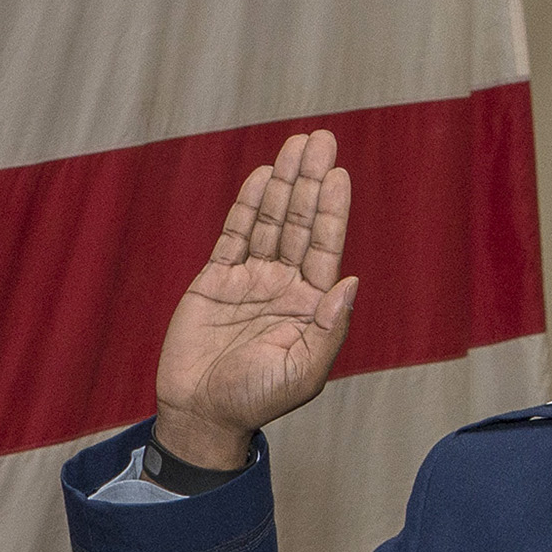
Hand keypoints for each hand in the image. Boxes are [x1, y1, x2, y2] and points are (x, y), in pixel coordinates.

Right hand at [151, 130, 358, 467]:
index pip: (324, 246)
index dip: (330, 209)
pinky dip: (246, 206)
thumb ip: (329, 328)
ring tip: (294, 145)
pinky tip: (260, 178)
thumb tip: (350, 280)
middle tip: (319, 138)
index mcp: (310, 304)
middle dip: (308, 180)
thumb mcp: (304, 372)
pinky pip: (233, 235)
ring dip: (281, 183)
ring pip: (269, 221)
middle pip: (299, 222)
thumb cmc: (256, 400)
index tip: (337, 173)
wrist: (201, 413)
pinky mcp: (215, 281)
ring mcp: (249, 279)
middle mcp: (283, 284)